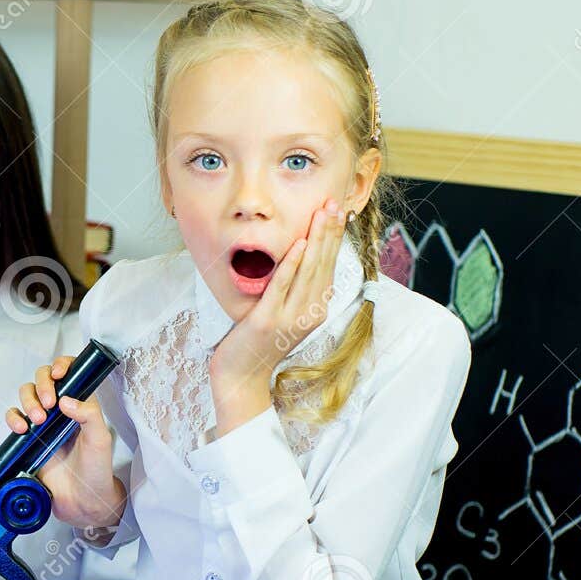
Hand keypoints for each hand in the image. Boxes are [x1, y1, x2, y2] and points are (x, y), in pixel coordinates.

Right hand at [5, 356, 125, 530]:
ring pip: (26, 395)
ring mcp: (43, 423)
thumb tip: (66, 399)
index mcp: (81, 404)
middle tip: (49, 405)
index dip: (62, 366)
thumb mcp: (100, 440)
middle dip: (42, 385)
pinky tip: (21, 428)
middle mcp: (61, 409)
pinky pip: (14, 418)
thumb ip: (89, 415)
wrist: (80, 502)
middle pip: (43, 379)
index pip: (70, 373)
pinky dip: (13, 418)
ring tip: (38, 420)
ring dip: (28, 401)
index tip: (59, 374)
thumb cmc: (97, 470)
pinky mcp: (28, 438)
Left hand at [208, 199, 345, 432]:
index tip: (338, 212)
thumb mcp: (284, 315)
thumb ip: (295, 291)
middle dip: (329, 231)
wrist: (242, 377)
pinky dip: (292, 265)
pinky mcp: (269, 321)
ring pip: (308, 271)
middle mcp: (308, 313)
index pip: (328, 266)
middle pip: (323, 264)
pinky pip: (283, 288)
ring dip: (316, 240)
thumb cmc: (259, 343)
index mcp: (315, 309)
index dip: (334, 238)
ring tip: (322, 213)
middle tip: (334, 202)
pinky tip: (298, 244)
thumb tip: (301, 258)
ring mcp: (290, 318)